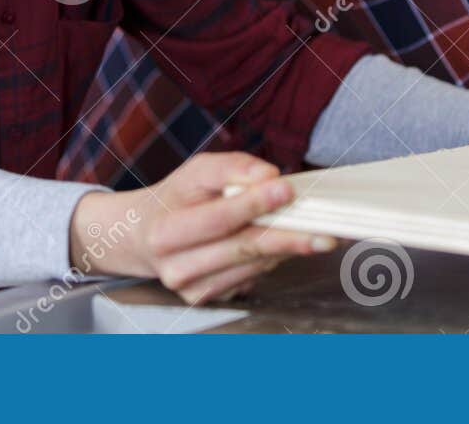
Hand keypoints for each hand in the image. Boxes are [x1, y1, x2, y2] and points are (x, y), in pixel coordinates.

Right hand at [69, 152, 335, 304]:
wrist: (143, 236)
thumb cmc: (176, 198)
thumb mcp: (196, 171)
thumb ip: (231, 168)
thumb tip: (269, 175)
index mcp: (166, 231)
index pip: (219, 218)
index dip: (255, 204)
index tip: (287, 189)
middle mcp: (176, 267)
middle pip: (242, 249)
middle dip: (288, 238)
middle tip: (325, 232)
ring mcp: (192, 289)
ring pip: (253, 266)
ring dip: (286, 248)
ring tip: (313, 232)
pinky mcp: (208, 299)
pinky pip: (252, 278)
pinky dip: (272, 258)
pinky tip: (280, 243)